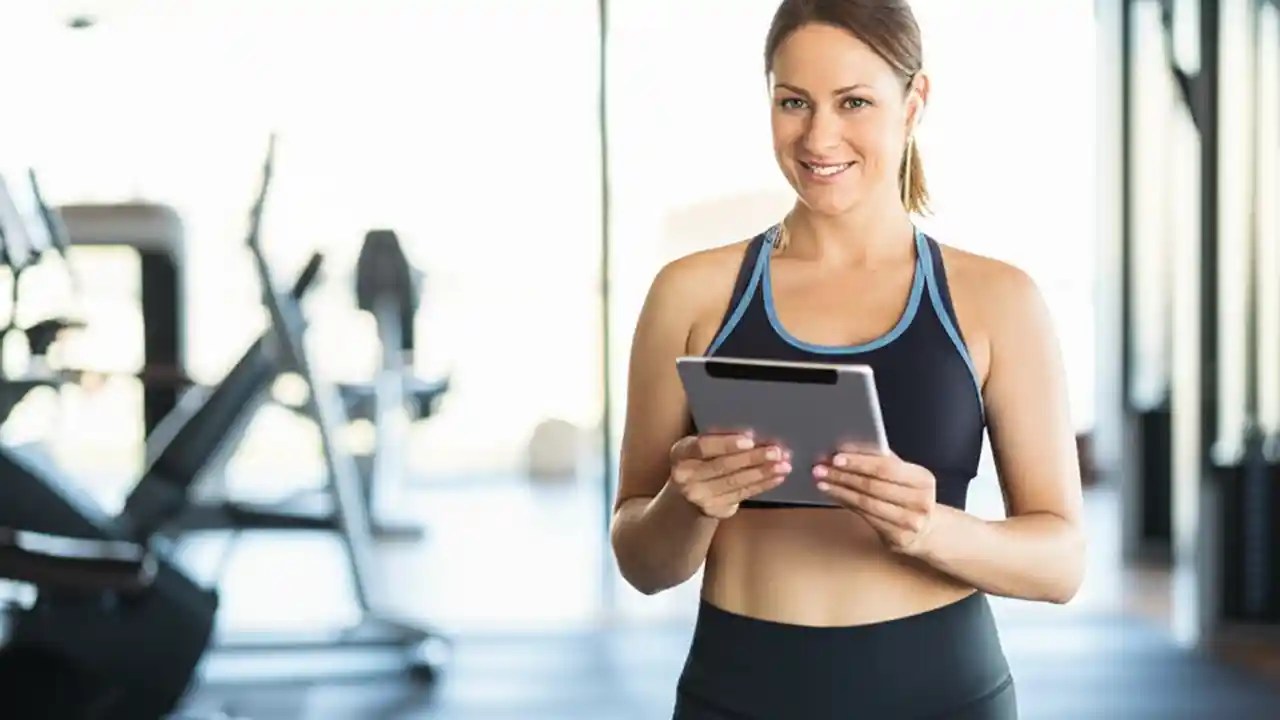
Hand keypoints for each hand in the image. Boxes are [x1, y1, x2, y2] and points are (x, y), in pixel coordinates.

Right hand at [668, 432, 791, 518]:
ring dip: (762, 472)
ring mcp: (699, 496)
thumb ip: (721, 438)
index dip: (727, 443)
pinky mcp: (714, 509)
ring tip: (784, 464)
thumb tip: (753, 434)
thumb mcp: (701, 446)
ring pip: (735, 482)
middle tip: (777, 451)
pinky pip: (742, 494)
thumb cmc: (701, 459)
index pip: (703, 447)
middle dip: (753, 458)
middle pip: (723, 466)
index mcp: (681, 453)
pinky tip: (777, 477)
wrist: (689, 491)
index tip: (750, 439)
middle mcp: (685, 477)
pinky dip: (762, 485)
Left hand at [813, 449, 936, 555]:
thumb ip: (882, 460)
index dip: (860, 462)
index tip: (836, 457)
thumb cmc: (908, 496)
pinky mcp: (897, 538)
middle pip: (873, 485)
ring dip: (840, 489)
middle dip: (843, 475)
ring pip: (866, 502)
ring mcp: (909, 522)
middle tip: (821, 468)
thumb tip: (847, 449)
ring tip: (822, 480)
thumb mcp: (904, 475)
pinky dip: (846, 502)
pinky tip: (833, 494)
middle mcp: (920, 501)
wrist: (926, 530)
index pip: (886, 467)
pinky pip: (865, 516)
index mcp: (922, 479)